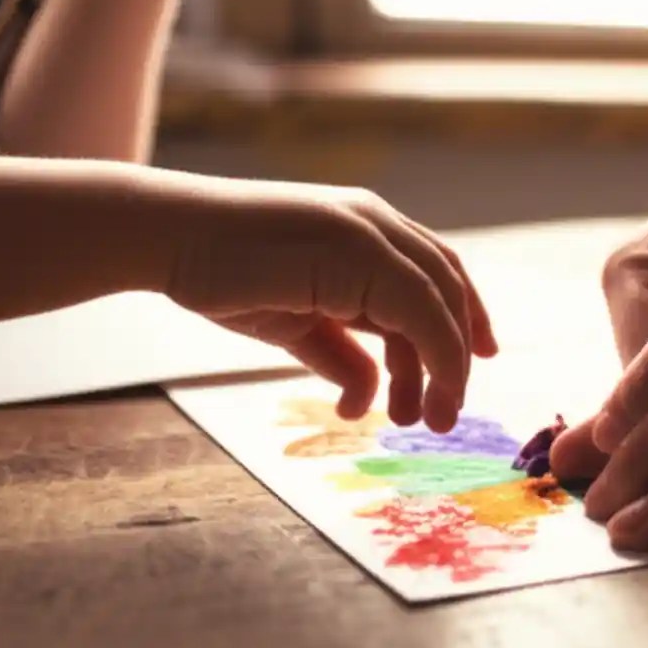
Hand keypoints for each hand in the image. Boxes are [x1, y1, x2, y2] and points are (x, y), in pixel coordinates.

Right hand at [158, 174, 497, 431]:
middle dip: (453, 360)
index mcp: (370, 229)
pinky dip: (416, 361)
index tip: (477, 362)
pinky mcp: (357, 251)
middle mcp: (378, 226)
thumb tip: (365, 397)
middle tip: (443, 416)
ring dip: (436, 370)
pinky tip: (368, 405)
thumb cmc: (227, 274)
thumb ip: (342, 352)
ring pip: (436, 307)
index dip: (466, 318)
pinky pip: (415, 312)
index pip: (440, 272)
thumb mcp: (299, 322)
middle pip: (447, 293)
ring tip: (416, 421)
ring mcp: (369, 233)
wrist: (170, 238)